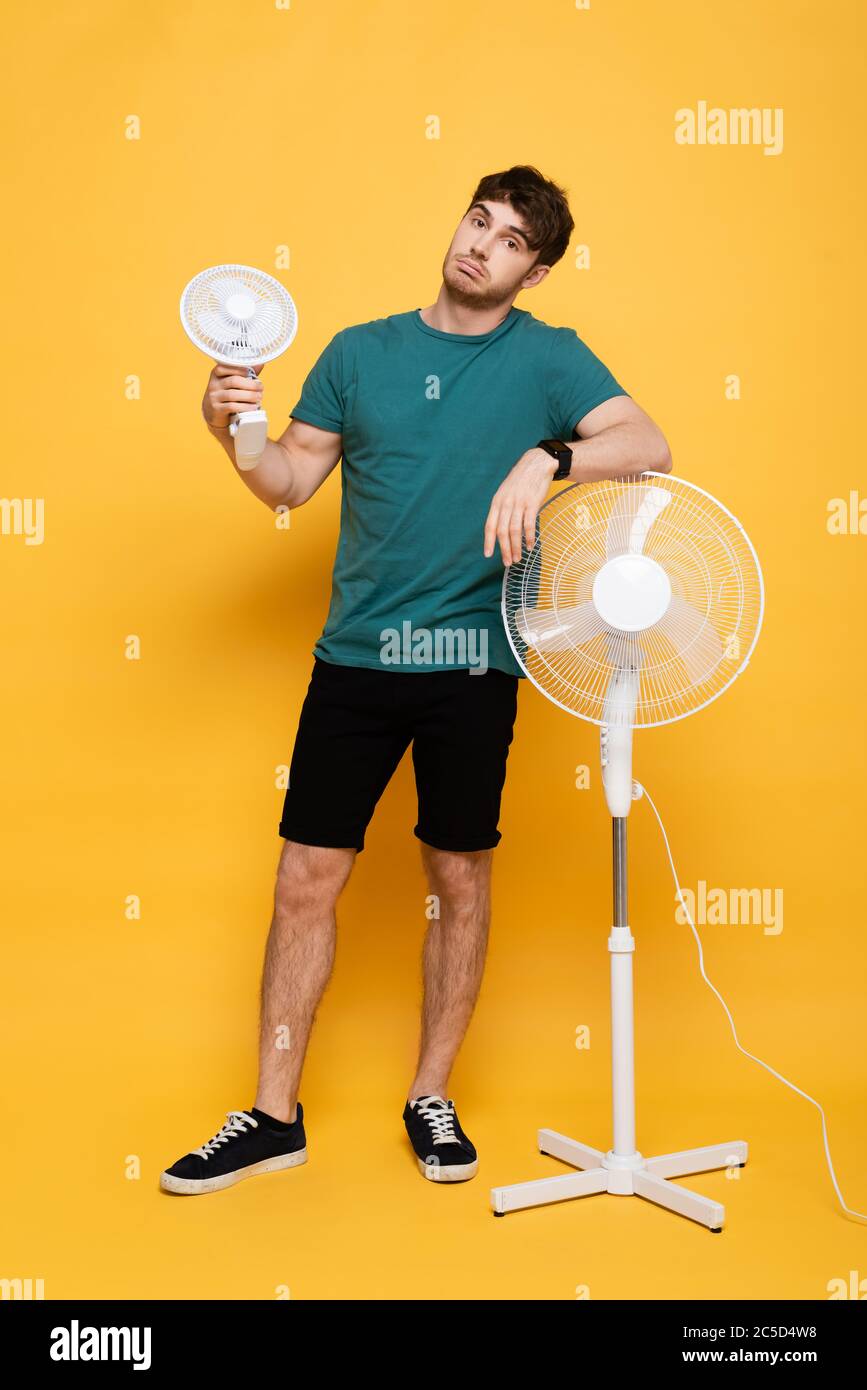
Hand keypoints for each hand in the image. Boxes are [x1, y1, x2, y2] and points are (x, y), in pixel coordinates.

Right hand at [202, 361, 264, 429]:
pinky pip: (231, 406)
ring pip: (232, 394)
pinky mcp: (216, 409)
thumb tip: (260, 363)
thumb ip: (245, 373)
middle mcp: (214, 384)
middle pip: (233, 381)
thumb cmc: (228, 395)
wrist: (214, 414)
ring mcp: (213, 397)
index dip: (241, 369)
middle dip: (250, 384)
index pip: (227, 367)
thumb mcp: (233, 383)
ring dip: (249, 396)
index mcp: (217, 374)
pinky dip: (245, 407)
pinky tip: (253, 407)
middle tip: (261, 388)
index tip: (253, 375)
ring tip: (259, 397)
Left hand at [483, 447, 559, 564]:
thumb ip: (502, 508)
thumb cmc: (521, 480)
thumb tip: (500, 528)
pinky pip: (529, 524)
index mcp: (497, 502)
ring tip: (517, 558)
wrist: (536, 464)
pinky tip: (529, 546)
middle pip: (502, 531)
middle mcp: (506, 504)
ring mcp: (519, 503)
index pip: (489, 526)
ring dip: (516, 547)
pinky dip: (529, 537)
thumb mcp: (506, 492)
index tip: (488, 555)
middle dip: (504, 549)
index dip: (488, 542)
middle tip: (507, 562)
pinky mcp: (532, 503)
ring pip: (515, 530)